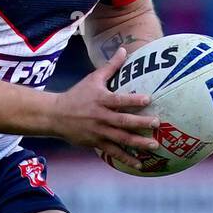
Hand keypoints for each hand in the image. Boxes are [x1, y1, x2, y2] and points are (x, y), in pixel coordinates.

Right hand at [50, 48, 159, 169]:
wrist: (55, 115)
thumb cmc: (77, 95)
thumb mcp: (93, 79)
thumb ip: (111, 66)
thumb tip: (124, 49)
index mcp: (101, 100)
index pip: (119, 100)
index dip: (133, 100)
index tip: (149, 99)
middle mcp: (100, 117)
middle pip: (122, 121)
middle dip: (140, 123)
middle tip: (156, 124)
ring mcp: (98, 132)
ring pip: (121, 139)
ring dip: (138, 143)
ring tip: (154, 145)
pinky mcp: (96, 143)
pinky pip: (113, 152)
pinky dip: (126, 158)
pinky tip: (140, 163)